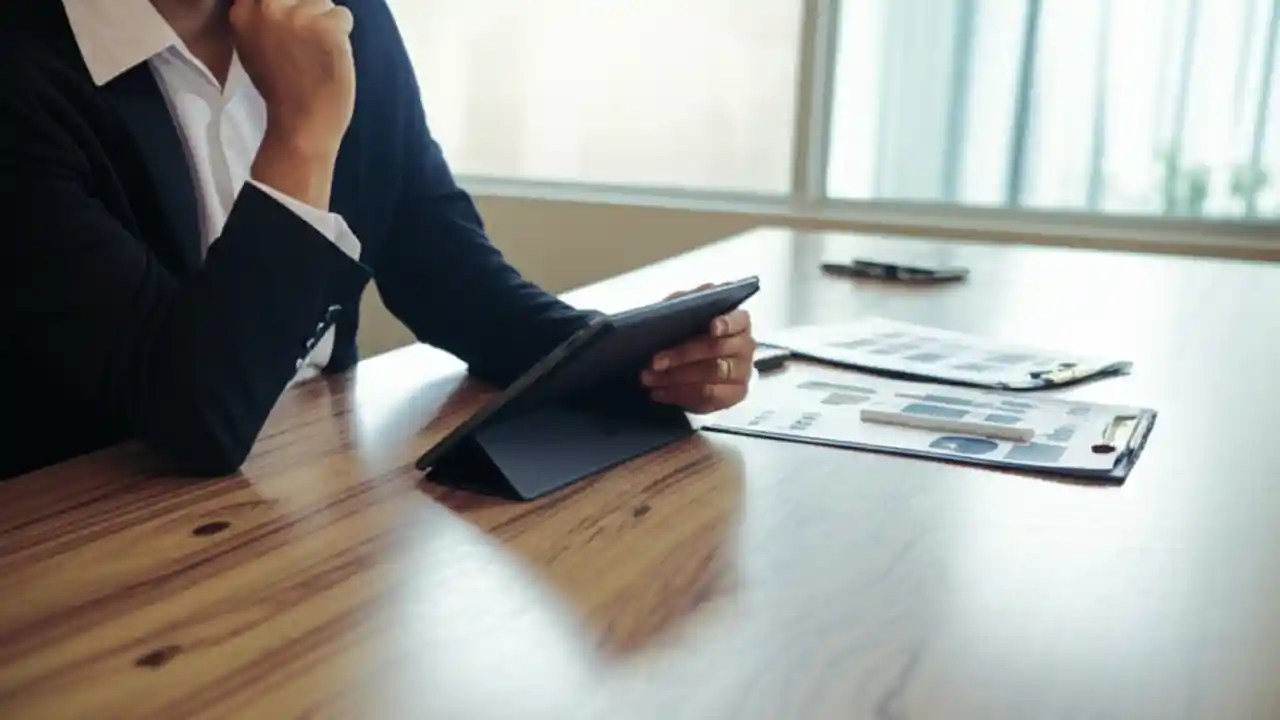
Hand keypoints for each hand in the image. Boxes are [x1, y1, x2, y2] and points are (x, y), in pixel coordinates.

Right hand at [233, 0, 355, 206]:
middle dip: (307, 10)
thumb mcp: (254, 45)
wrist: (300, 124)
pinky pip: (344, 16)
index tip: (292, 24)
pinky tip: (331, 58)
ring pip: (324, 2)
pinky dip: (343, 36)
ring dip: (327, 25)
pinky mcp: (326, 26)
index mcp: (244, 12)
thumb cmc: (281, 89)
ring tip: (317, 54)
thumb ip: (262, 18)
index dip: (288, 4)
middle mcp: (267, 7)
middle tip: (308, 42)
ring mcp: (297, 15)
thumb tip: (283, 1)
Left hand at [640, 286, 755, 413]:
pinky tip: (659, 391)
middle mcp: (745, 346)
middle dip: (683, 355)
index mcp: (738, 322)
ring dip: (676, 378)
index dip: (727, 323)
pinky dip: (680, 395)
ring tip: (650, 378)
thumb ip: (685, 302)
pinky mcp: (733, 395)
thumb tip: (680, 302)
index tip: (712, 327)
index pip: (739, 320)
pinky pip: (708, 398)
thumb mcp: (685, 313)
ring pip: (711, 375)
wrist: (694, 363)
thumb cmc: (691, 332)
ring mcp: (742, 372)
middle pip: (717, 350)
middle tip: (655, 361)